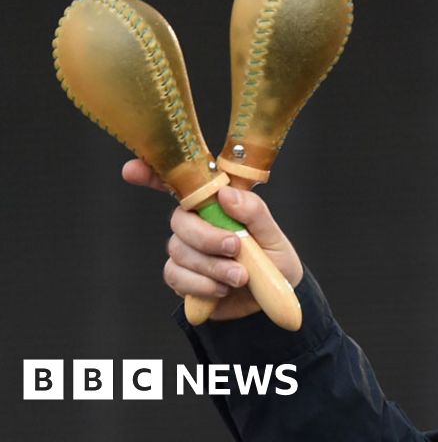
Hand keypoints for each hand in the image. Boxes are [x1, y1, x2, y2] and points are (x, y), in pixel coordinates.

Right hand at [122, 159, 303, 320]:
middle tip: (235, 248)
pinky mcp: (183, 277)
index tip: (131, 170)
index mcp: (215, 204)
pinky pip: (177, 276)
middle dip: (206, 237)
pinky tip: (222, 289)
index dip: (151, 174)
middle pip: (179, 221)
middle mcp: (196, 223)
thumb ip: (253, 211)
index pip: (179, 183)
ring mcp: (187, 251)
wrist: (274, 299)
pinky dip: (202, 285)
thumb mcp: (272, 233)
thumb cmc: (274, 258)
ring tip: (240, 276)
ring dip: (211, 266)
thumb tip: (225, 194)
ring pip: (178, 251)